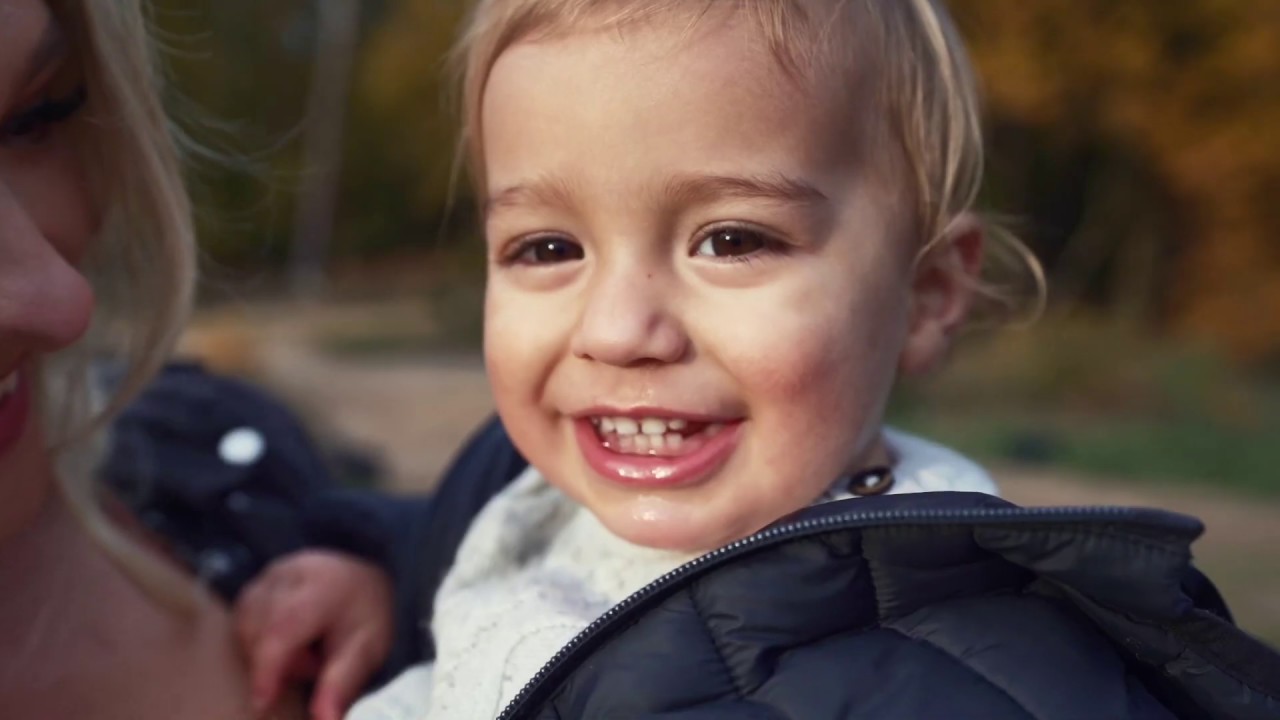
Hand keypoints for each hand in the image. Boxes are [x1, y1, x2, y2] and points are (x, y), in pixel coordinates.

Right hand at [235, 550, 393, 719]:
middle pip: (259, 631)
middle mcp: (291, 572)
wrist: (365, 579)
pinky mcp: (257, 582)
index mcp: (323, 586)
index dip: (268, 667)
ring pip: (245, 626)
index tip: (262, 701)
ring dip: (267, 651)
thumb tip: (325, 719)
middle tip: (316, 663)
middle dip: (281, 662)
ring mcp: (269, 573)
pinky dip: (258, 640)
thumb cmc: (366, 616)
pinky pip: (243, 619)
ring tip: (304, 650)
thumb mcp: (367, 650)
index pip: (282, 628)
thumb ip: (342, 683)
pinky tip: (287, 640)